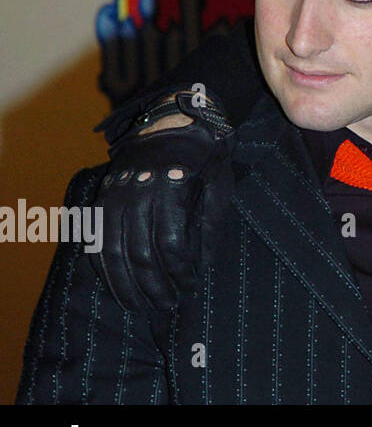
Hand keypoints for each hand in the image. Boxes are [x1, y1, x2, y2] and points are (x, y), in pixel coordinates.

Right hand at [91, 89, 232, 314]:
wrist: (178, 121)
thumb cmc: (207, 160)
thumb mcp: (220, 191)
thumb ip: (208, 231)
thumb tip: (198, 272)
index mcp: (174, 186)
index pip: (171, 243)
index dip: (180, 273)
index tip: (190, 288)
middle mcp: (140, 189)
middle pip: (139, 251)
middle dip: (153, 285)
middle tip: (165, 305)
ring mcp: (117, 191)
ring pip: (111, 249)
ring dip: (124, 283)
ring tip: (138, 304)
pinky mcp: (104, 194)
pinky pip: (95, 236)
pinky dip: (102, 264)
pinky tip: (114, 284)